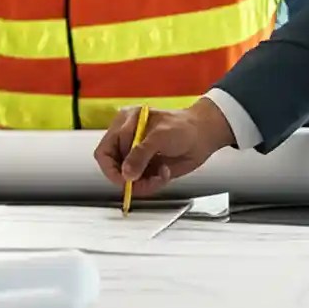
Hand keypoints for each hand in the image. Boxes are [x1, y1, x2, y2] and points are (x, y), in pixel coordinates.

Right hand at [93, 98, 233, 198]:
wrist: (204, 134)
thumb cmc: (183, 127)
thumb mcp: (160, 137)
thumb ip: (140, 155)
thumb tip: (126, 174)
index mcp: (124, 124)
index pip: (104, 151)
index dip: (110, 168)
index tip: (123, 180)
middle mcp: (127, 140)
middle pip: (115, 168)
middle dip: (130, 178)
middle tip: (146, 182)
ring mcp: (137, 155)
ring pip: (128, 179)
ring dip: (144, 182)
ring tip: (160, 176)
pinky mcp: (147, 167)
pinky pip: (141, 183)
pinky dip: (152, 183)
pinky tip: (164, 173)